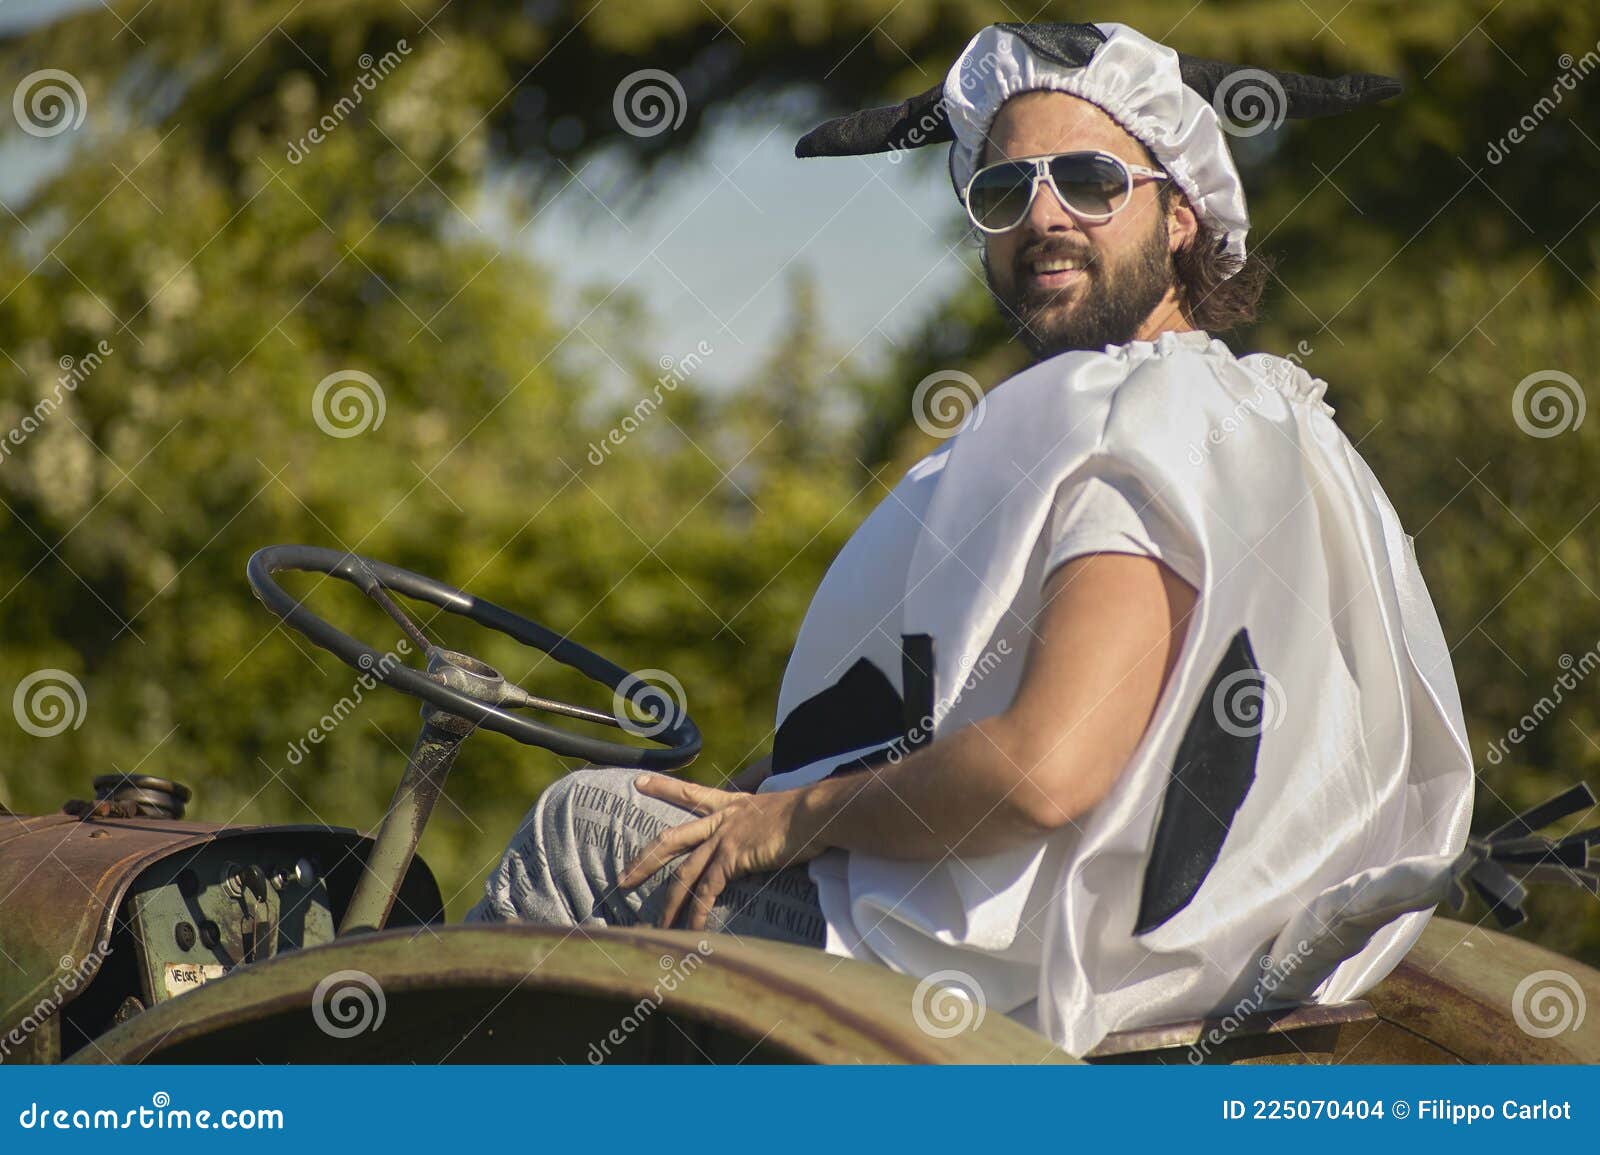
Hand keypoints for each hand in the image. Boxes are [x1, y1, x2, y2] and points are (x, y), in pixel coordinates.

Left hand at [619, 775, 827, 930]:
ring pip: (685, 873)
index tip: (638, 781)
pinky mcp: (734, 857)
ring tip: (657, 925)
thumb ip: (762, 820)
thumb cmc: (806, 813)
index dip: (663, 787)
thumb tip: (765, 831)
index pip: (690, 793)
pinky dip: (698, 910)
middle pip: (672, 840)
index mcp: (730, 804)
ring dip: (670, 902)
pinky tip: (690, 928)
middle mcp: (722, 819)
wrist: (816, 812)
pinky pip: (708, 889)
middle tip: (623, 879)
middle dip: (645, 861)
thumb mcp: (777, 809)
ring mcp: (725, 838)